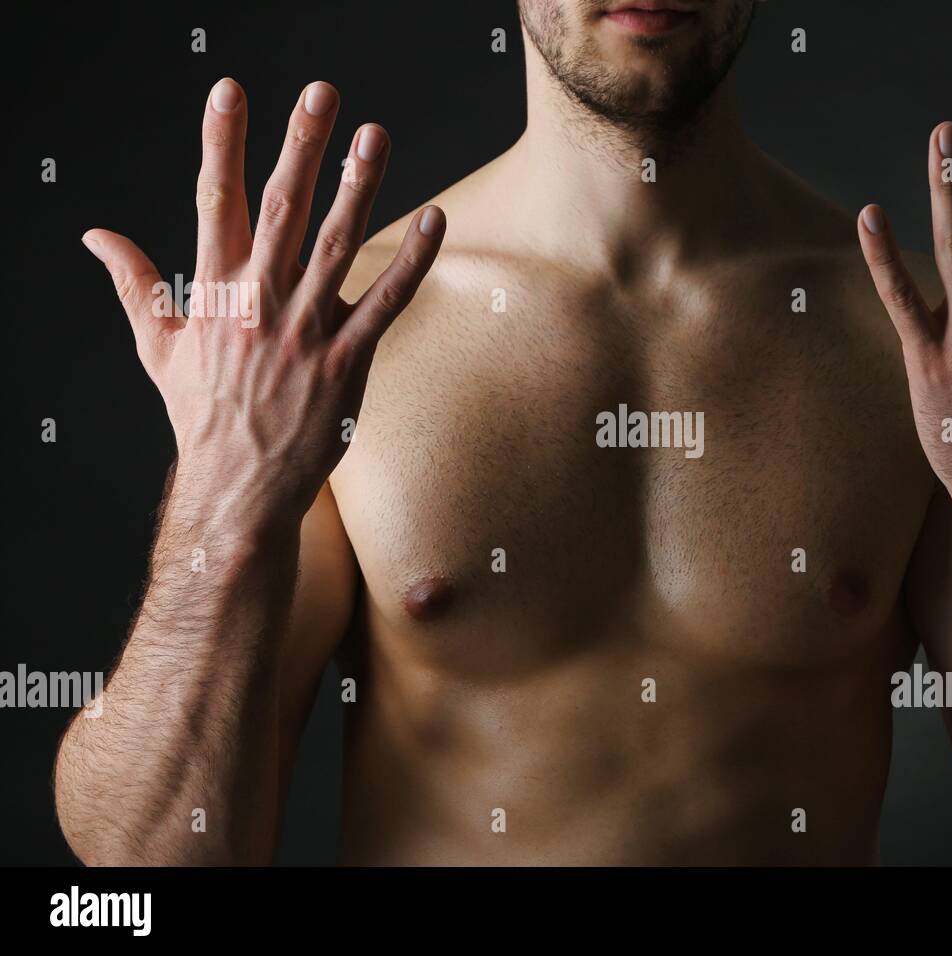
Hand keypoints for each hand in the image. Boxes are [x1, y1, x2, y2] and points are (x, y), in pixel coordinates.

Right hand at [83, 77, 444, 525]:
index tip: (231, 90)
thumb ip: (136, 284)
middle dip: (302, 146)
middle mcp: (260, 303)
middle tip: (323, 94)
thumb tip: (98, 236)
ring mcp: (306, 332)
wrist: (238, 485)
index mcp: (215, 293)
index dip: (223, 142)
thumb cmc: (200, 414)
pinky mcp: (347, 361)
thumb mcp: (158, 347)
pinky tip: (434, 220)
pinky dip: (412, 260)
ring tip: (376, 136)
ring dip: (360, 187)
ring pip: (338, 244)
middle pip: (284, 208)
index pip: (217, 201)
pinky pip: (386, 301)